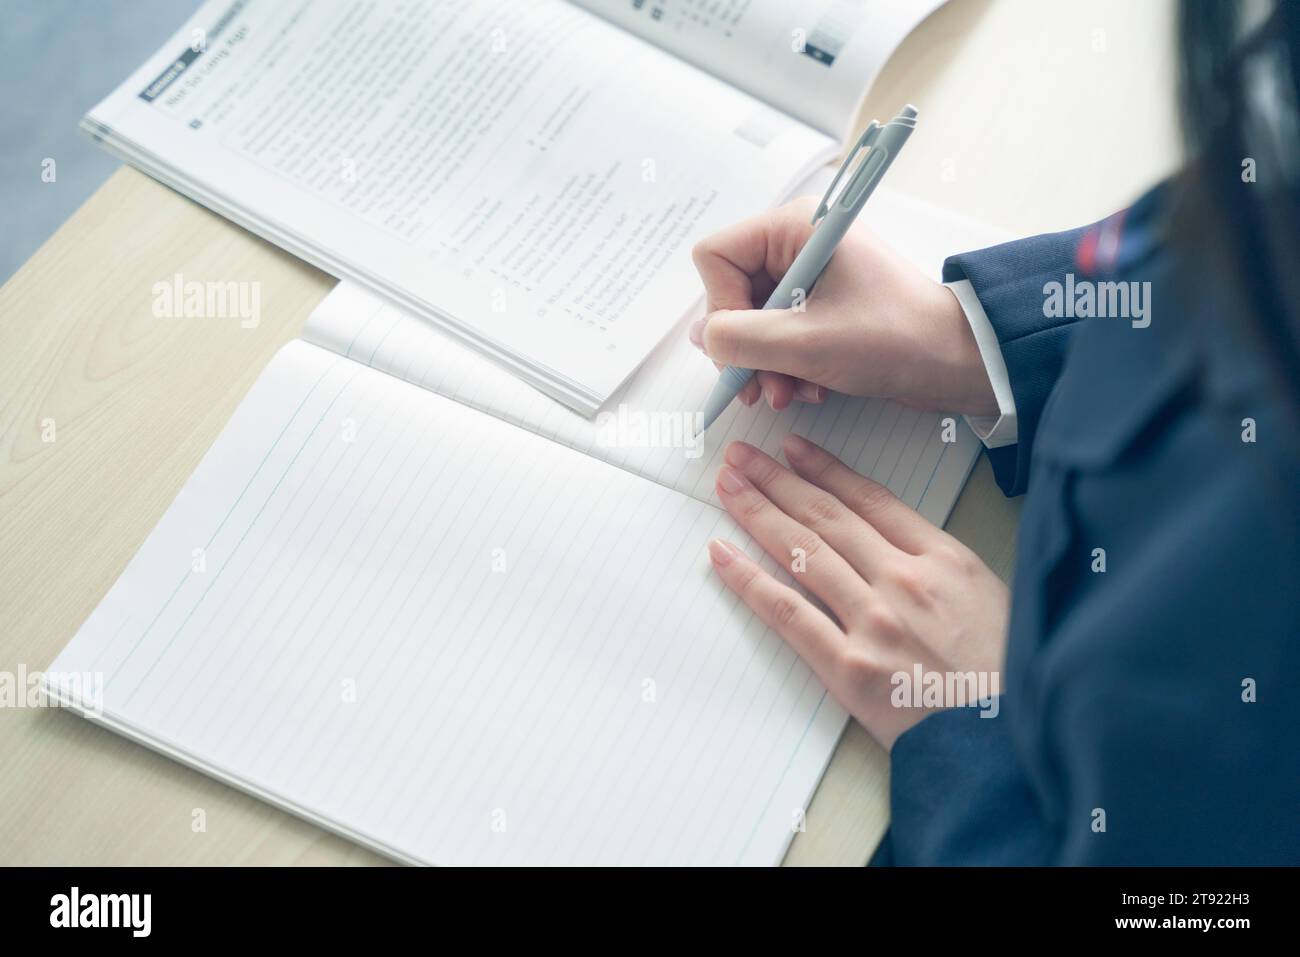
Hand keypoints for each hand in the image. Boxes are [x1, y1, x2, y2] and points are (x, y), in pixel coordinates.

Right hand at [689, 197, 998, 415]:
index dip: (720, 308)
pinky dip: (785, 366)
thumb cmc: (896, 340)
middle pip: (731, 292)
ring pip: (751, 320)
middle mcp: (797, 242)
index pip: (716, 257)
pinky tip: (808, 388)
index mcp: (795, 226)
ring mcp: (808, 275)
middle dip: (744, 347)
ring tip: (789, 395)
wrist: (958, 362)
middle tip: (762, 389)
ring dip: (764, 364)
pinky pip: (777, 333)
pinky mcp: (820, 304)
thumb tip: (702, 337)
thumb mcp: (806, 344)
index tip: (742, 349)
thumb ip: (739, 339)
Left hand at [706, 434, 1008, 749]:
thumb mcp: (995, 601)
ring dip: (757, 510)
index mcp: (944, 559)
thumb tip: (898, 548)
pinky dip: (749, 578)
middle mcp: (903, 580)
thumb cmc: (1009, 680)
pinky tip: (722, 553)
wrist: (1008, 744)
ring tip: (728, 483)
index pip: (870, 499)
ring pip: (801, 550)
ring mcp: (872, 622)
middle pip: (826, 516)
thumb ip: (943, 569)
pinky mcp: (848, 667)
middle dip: (778, 478)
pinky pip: (787, 612)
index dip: (825, 469)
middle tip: (743, 454)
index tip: (793, 449)